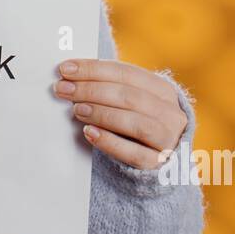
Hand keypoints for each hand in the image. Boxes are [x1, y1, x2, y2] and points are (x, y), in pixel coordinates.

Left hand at [54, 59, 186, 169]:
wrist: (164, 158)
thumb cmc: (140, 121)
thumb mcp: (133, 100)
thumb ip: (109, 87)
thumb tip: (71, 76)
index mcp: (162, 89)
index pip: (125, 73)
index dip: (94, 69)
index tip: (66, 69)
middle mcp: (170, 113)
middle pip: (128, 96)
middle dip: (91, 90)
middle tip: (64, 89)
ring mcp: (167, 139)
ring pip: (134, 123)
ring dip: (101, 113)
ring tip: (76, 109)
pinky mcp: (158, 164)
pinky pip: (134, 153)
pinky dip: (110, 142)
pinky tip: (90, 133)